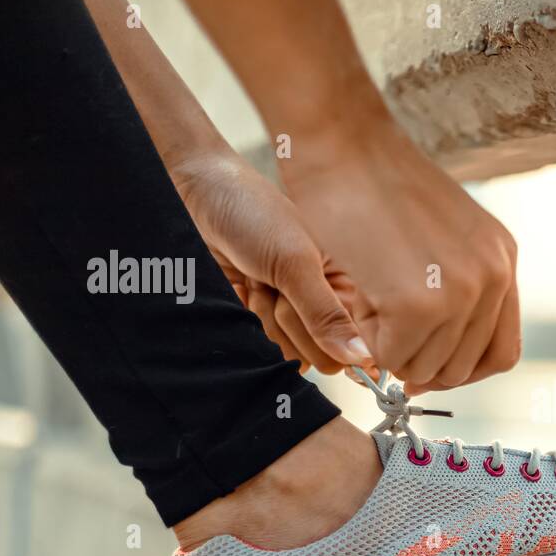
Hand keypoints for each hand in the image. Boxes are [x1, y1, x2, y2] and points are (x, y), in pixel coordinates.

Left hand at [171, 150, 372, 373]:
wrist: (194, 196)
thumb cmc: (252, 213)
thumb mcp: (294, 262)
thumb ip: (326, 315)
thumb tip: (362, 359)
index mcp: (345, 286)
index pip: (355, 343)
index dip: (334, 339)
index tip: (308, 309)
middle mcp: (321, 305)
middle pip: (318, 353)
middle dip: (290, 322)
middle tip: (277, 284)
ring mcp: (288, 315)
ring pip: (285, 353)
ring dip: (263, 319)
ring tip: (256, 280)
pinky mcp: (256, 320)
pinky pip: (259, 346)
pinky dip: (244, 322)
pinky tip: (241, 290)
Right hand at [281, 120, 520, 394]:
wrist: (341, 137)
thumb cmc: (373, 179)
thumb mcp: (443, 230)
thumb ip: (457, 280)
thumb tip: (441, 344)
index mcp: (503, 259)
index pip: (501, 351)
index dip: (459, 369)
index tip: (423, 364)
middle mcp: (493, 276)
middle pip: (461, 368)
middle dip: (417, 363)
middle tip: (381, 334)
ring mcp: (462, 291)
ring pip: (425, 367)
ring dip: (389, 349)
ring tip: (367, 301)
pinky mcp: (419, 303)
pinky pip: (392, 356)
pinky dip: (366, 341)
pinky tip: (356, 299)